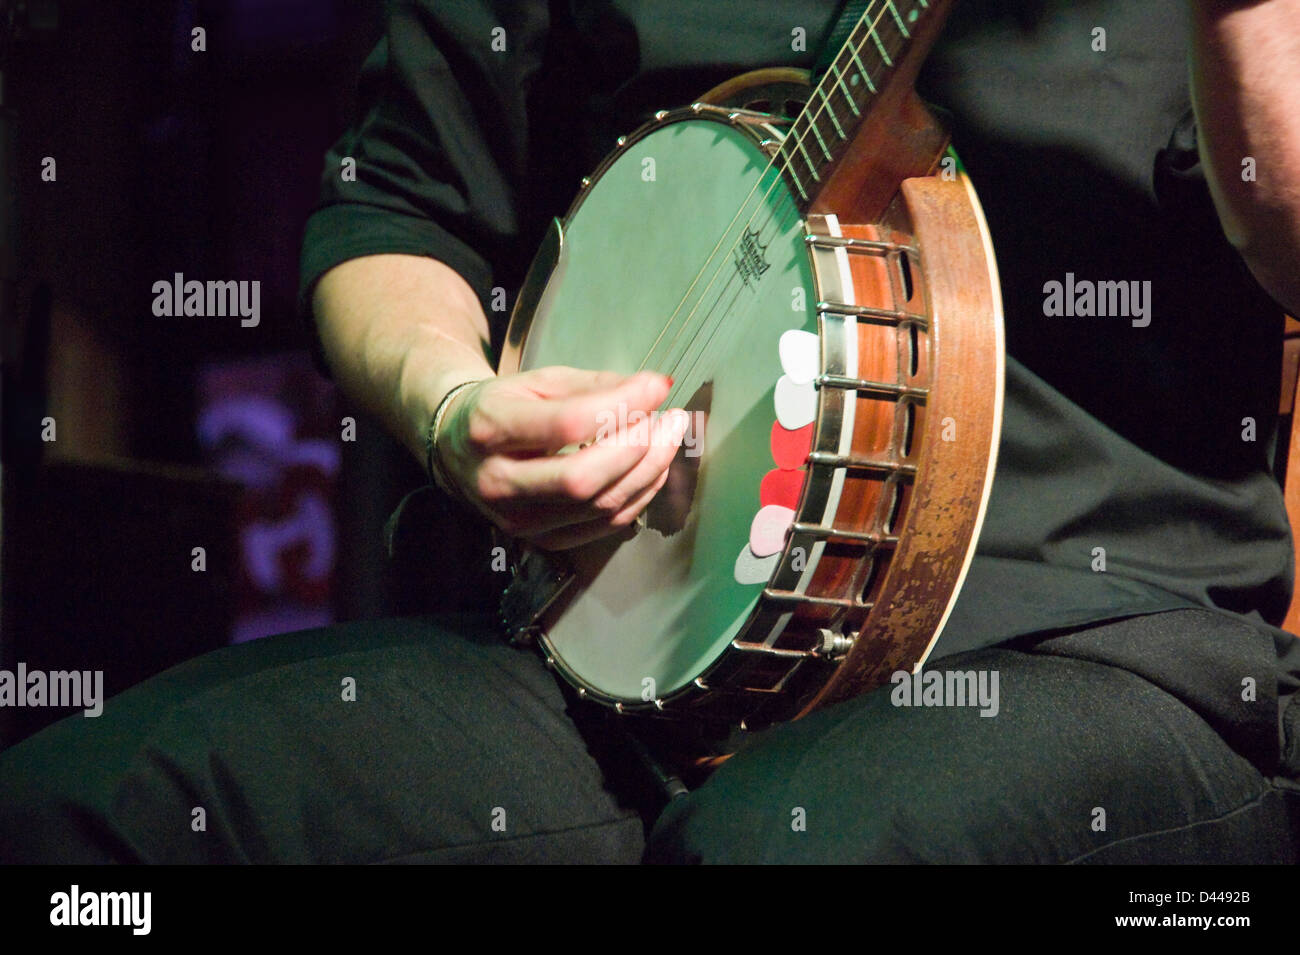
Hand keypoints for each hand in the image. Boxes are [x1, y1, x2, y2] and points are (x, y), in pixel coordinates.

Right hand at [435, 366, 690, 549]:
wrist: (458, 447)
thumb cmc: (503, 408)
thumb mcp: (539, 381)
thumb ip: (595, 386)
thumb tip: (654, 389)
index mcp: (490, 428)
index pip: (567, 423)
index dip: (622, 406)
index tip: (656, 388)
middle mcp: (498, 482)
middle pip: (584, 478)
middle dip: (641, 447)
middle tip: (670, 419)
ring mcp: (519, 520)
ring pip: (601, 506)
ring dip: (649, 470)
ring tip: (668, 437)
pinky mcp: (542, 540)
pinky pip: (605, 525)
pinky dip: (639, 495)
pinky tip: (653, 467)